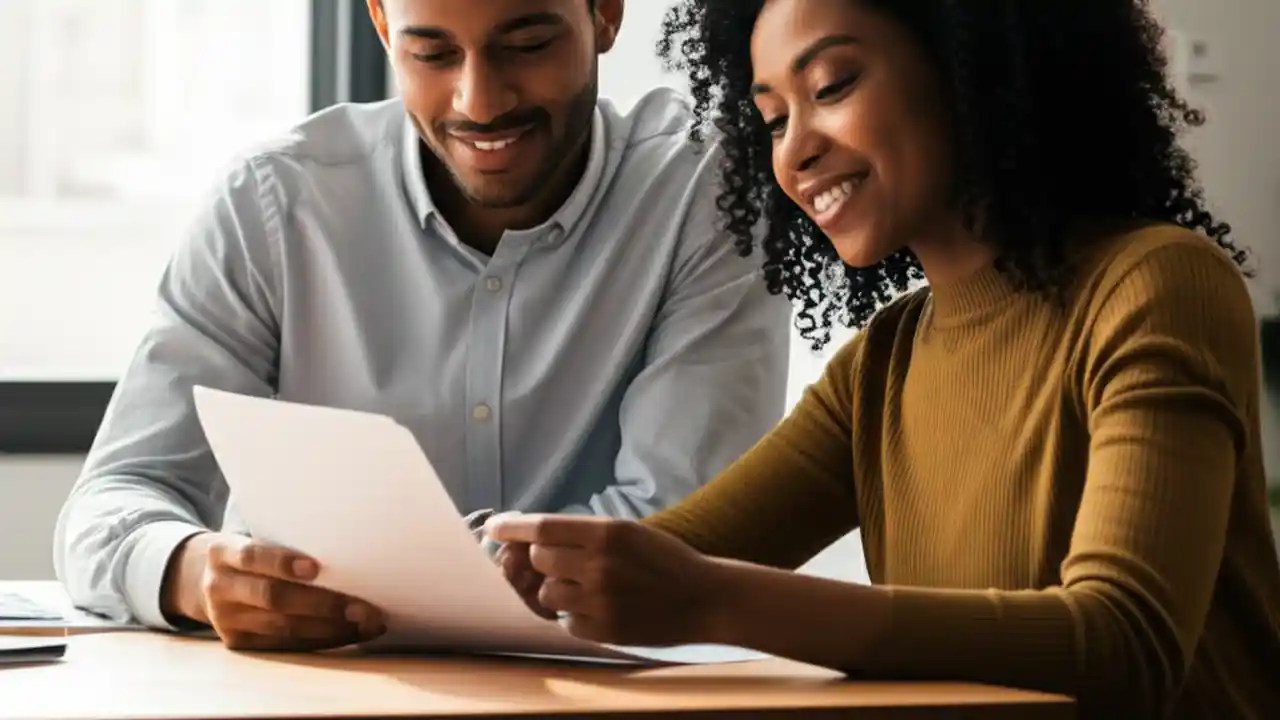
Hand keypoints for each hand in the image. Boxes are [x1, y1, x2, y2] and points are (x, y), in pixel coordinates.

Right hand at [162, 532, 385, 650]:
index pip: (253, 556)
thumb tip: (350, 546)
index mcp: (224, 552)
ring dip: (332, 628)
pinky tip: (352, 634)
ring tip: (368, 624)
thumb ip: (286, 542)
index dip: (283, 563)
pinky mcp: (239, 643)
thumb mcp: (255, 538)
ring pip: (284, 628)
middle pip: (274, 598)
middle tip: (363, 608)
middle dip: (323, 604)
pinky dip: (323, 640)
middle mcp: (221, 587)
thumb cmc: (253, 555)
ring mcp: (227, 620)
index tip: (316, 568)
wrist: (206, 582)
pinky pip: (286, 645)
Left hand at [485, 514, 722, 645]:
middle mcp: (600, 564)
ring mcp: (601, 600)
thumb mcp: (630, 533)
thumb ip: (586, 534)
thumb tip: (534, 537)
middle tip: (564, 562)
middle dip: (543, 560)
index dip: (512, 527)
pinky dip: (576, 616)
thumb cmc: (666, 562)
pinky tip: (601, 609)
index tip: (494, 528)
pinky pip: (567, 622)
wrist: (706, 598)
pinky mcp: (605, 630)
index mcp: (608, 533)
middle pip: (540, 559)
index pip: (543, 527)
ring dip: (558, 590)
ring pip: (549, 593)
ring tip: (588, 589)